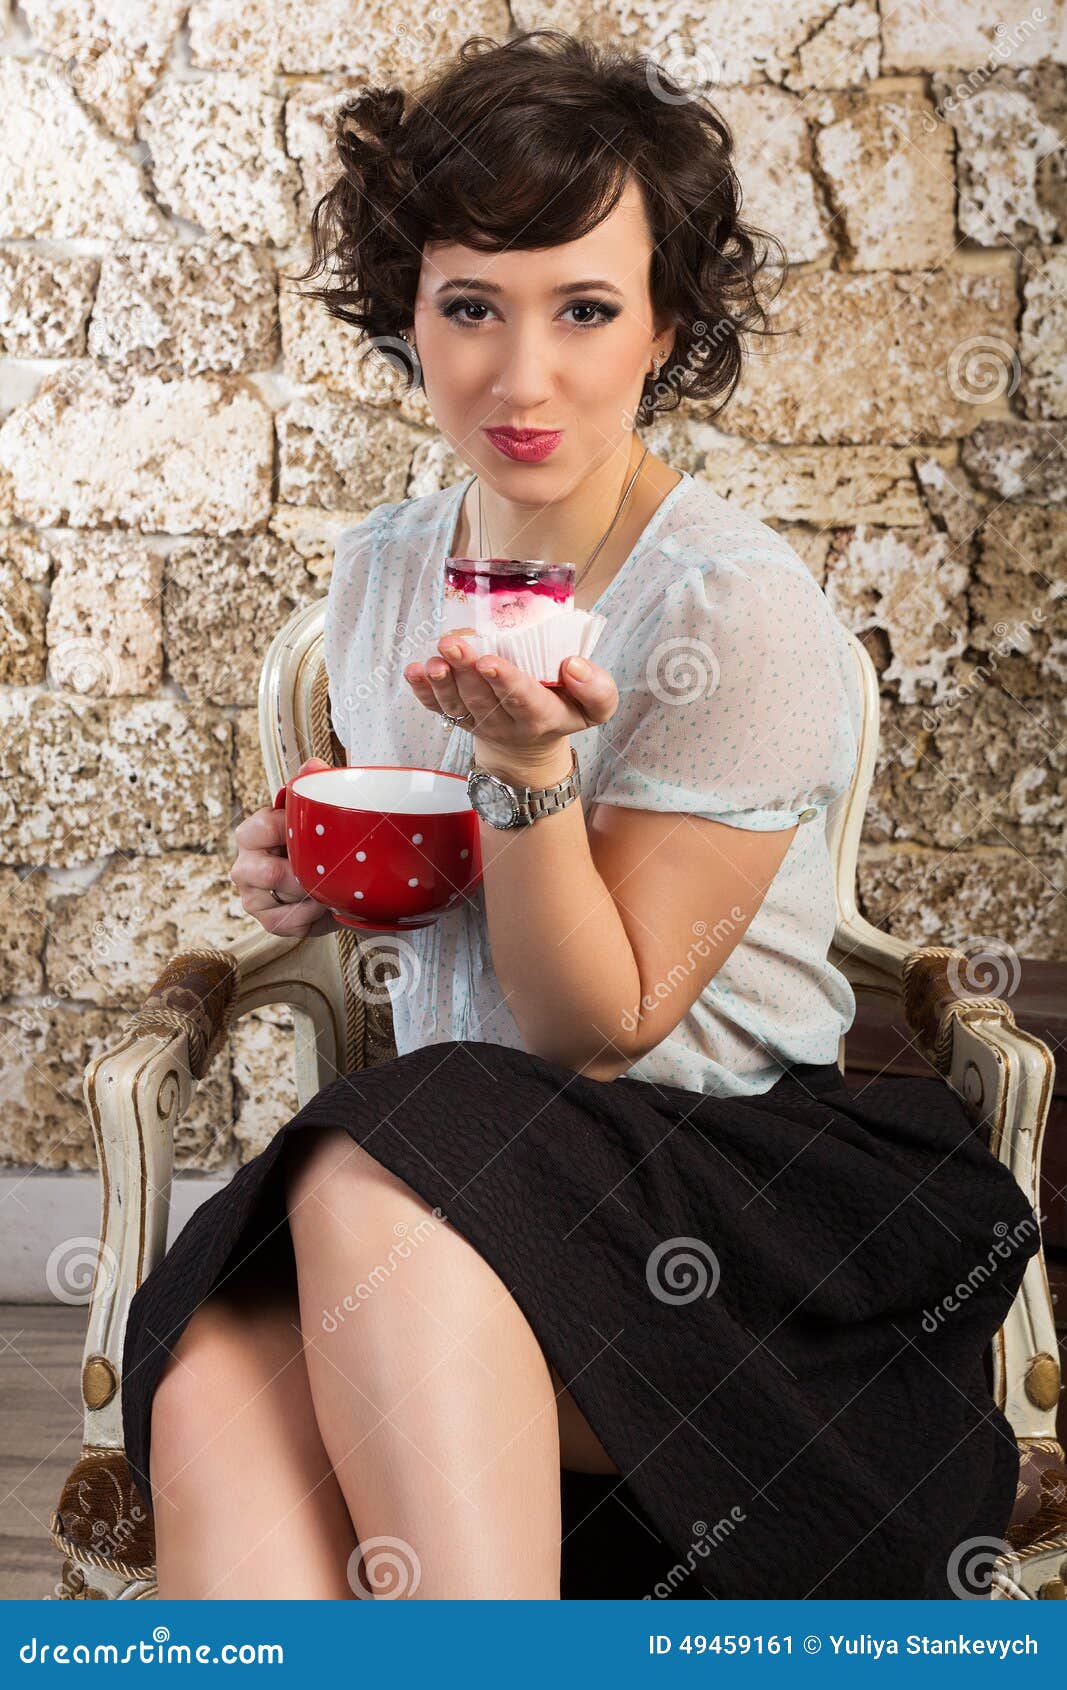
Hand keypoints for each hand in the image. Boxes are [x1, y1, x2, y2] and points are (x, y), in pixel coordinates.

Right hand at [231, 757, 337, 936]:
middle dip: (301, 872)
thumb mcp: (314, 819)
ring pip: (279, 896)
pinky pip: (287, 921)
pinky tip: (323, 905)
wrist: (331, 888)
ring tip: (326, 884)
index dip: (293, 830)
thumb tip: (314, 765)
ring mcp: (251, 895)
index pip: (263, 826)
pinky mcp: (267, 921)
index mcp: (252, 833)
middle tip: (324, 867)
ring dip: (309, 891)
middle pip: (264, 872)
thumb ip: (311, 789)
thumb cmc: (316, 848)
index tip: (317, 833)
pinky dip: (311, 915)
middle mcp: (244, 864)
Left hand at [403, 631, 618, 760]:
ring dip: (442, 681)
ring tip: (434, 659)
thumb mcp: (595, 707)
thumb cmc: (564, 708)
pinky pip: (437, 708)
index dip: (506, 682)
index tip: (489, 661)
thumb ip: (597, 688)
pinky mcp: (458, 718)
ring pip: (457, 704)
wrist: (530, 744)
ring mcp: (478, 722)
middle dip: (465, 671)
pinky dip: (422, 691)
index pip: (524, 700)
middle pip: (483, 698)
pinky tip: (414, 672)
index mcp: (542, 716)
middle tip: (452, 643)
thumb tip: (573, 665)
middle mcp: (506, 723)